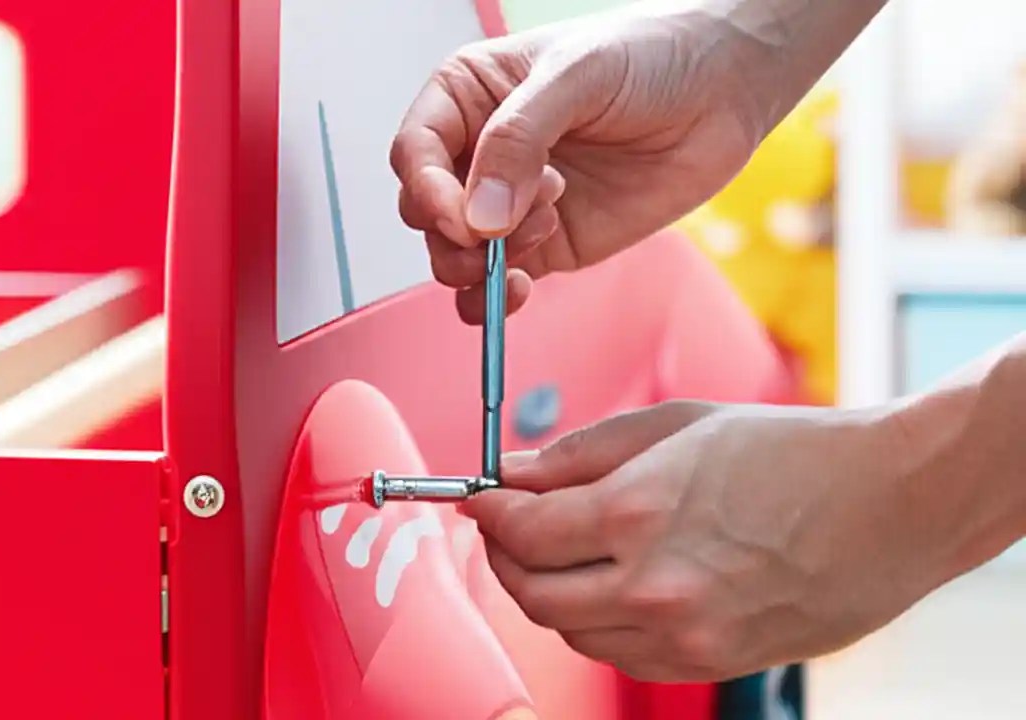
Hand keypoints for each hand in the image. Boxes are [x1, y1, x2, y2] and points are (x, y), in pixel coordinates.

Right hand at [391, 7, 773, 322]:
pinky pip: (497, 283)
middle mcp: (481, 153)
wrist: (727, 88)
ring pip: (455, 254)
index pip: (416, 152)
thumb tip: (480, 215)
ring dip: (480, 264)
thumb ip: (520, 138)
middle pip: (426, 211)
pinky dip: (494, 298)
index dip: (428, 189)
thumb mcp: (578, 74)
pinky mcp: (547, 244)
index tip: (461, 216)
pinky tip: (518, 288)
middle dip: (453, 233)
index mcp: (470, 96)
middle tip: (495, 233)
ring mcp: (512, 203)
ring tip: (542, 231)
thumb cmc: (652, 56)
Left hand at [462, 401, 956, 681]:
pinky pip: (622, 656)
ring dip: (548, 592)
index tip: (480, 499)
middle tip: (505, 529)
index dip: (489, 513)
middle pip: (532, 593)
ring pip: (571, 632)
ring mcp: (683, 635)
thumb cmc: (793, 453)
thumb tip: (513, 472)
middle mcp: (653, 585)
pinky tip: (611, 587)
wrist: (892, 504)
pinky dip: (598, 624)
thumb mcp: (677, 426)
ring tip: (559, 553)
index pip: (523, 530)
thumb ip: (580, 453)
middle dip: (504, 557)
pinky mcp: (710, 663)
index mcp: (639, 512)